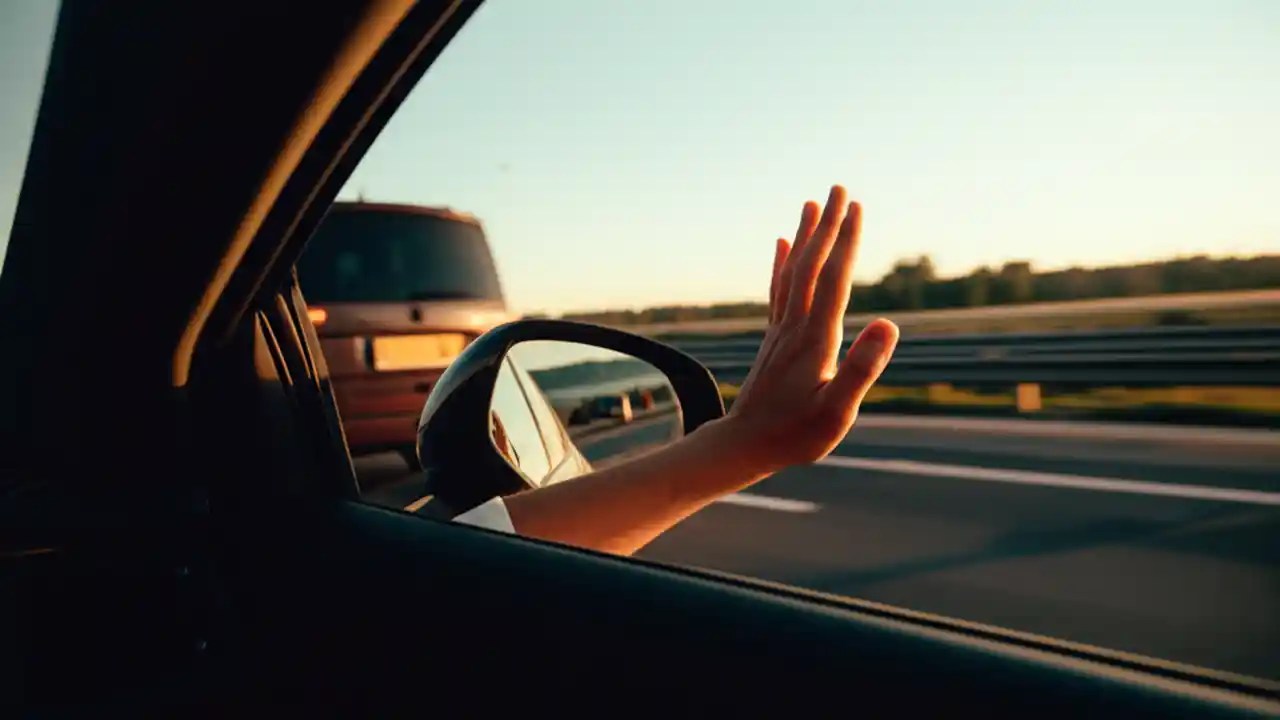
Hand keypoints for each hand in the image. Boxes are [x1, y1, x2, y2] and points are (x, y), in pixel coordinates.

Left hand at [719, 185, 898, 471]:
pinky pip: (777, 290)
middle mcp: (794, 327)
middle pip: (811, 265)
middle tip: (839, 187)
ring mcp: (781, 331)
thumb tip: (888, 324)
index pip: (834, 280)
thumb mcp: (837, 413)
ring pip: (792, 272)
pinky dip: (782, 263)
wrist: (744, 447)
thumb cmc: (795, 436)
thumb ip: (862, 370)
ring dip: (804, 237)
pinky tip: (782, 244)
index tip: (857, 207)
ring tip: (812, 203)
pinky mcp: (773, 339)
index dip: (846, 242)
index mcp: (816, 340)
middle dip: (827, 226)